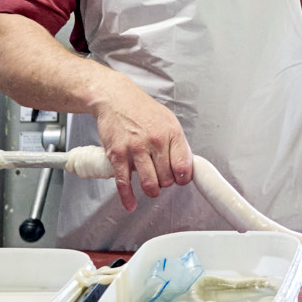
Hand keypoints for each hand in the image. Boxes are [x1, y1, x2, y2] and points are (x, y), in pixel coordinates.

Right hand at [93, 76, 194, 210]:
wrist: (116, 98)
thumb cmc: (142, 110)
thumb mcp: (168, 121)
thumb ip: (177, 144)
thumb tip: (185, 166)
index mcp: (171, 133)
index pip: (184, 166)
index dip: (183, 178)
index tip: (181, 179)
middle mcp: (155, 141)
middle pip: (167, 178)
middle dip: (165, 182)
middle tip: (162, 178)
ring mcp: (135, 149)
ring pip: (150, 184)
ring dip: (152, 190)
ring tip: (151, 188)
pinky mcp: (117, 155)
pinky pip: (124, 182)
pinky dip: (127, 197)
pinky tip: (131, 203)